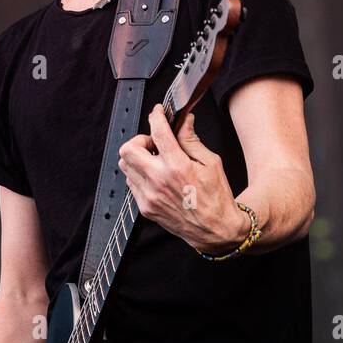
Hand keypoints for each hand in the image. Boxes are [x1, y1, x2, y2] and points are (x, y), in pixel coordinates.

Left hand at [117, 106, 247, 254]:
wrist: (215, 230)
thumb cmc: (216, 197)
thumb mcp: (211, 162)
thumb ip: (191, 140)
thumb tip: (184, 121)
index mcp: (178, 167)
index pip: (158, 132)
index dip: (156, 116)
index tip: (158, 112)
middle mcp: (159, 181)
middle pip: (128, 149)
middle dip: (140, 140)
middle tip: (154, 143)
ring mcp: (149, 196)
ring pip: (125, 165)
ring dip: (137, 157)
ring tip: (155, 160)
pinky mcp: (145, 207)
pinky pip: (131, 182)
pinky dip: (139, 174)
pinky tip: (155, 176)